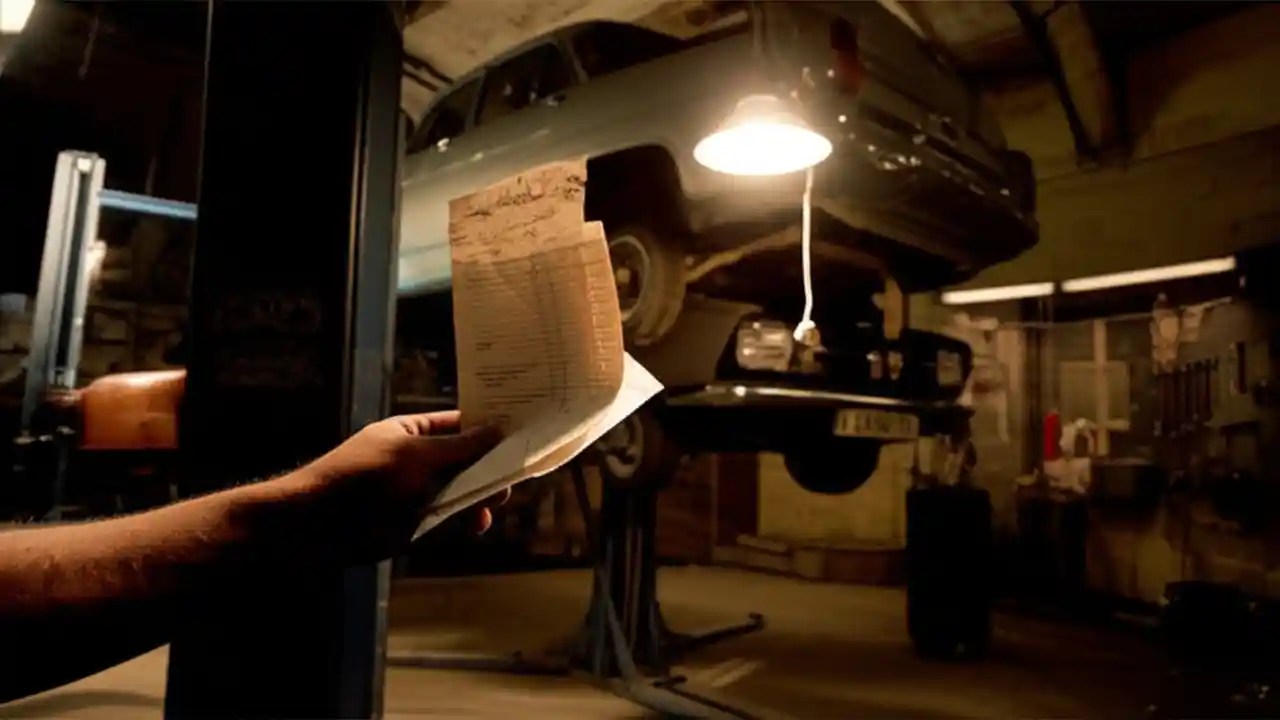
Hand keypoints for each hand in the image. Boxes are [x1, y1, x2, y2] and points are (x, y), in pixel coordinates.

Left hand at [299, 410, 503, 560]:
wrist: (317, 527)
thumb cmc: (365, 478)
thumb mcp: (418, 456)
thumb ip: (461, 447)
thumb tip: (497, 430)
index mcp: (412, 431)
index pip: (460, 423)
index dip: (489, 427)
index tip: (522, 433)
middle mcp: (417, 459)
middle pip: (465, 459)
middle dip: (489, 467)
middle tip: (513, 477)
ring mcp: (415, 491)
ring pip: (460, 491)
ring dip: (480, 497)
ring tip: (494, 505)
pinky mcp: (413, 521)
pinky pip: (448, 516)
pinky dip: (465, 518)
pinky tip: (476, 524)